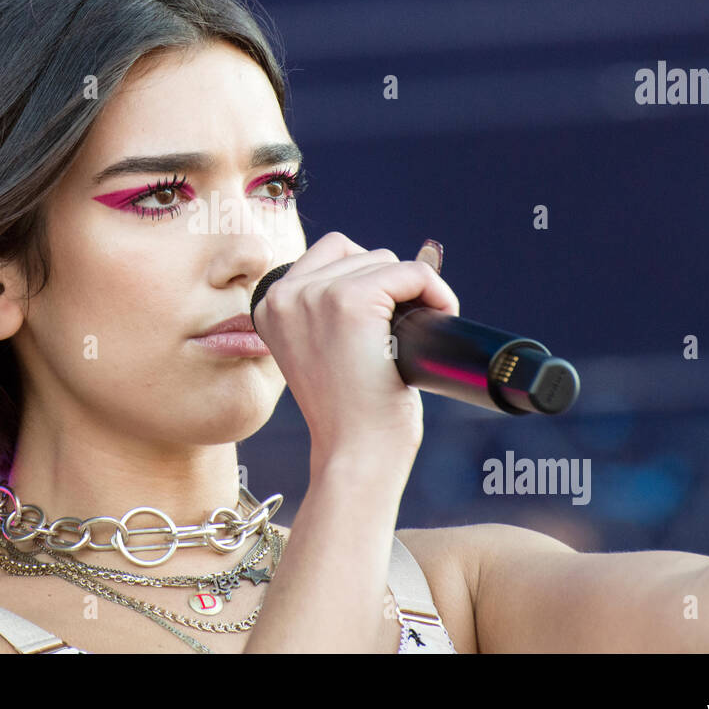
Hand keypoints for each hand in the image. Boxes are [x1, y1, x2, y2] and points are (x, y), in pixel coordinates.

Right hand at [252, 232, 458, 462]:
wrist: (354, 455)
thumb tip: (397, 264)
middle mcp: (283, 295)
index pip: (330, 255)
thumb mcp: (323, 351)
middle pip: (358, 253)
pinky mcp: (350, 301)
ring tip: (415, 333)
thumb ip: (329, 309)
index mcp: (269, 306)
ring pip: (385, 261)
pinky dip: (435, 291)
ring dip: (413, 289)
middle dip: (389, 286)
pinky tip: (439, 317)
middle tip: (401, 333)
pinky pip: (411, 272)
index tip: (380, 324)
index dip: (367, 281)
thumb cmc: (351, 414)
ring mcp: (315, 295)